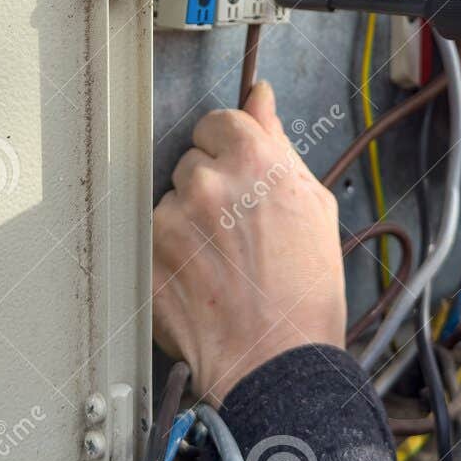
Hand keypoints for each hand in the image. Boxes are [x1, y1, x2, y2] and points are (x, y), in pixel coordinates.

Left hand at [152, 82, 344, 403]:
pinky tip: (202, 280)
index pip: (218, 121)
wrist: (277, 362)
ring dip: (188, 222)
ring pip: (170, 201)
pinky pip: (153, 238)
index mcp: (253, 159)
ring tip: (223, 262)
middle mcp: (207, 181)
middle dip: (210, 187)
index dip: (228, 148)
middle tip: (237, 231)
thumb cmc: (305, 293)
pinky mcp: (147, 255)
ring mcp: (171, 219)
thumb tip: (260, 98)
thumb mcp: (313, 206)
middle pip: (192, 162)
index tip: (236, 172)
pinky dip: (170, 256)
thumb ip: (279, 143)